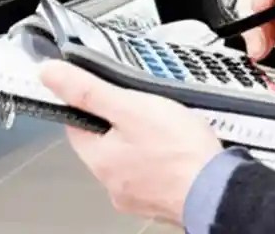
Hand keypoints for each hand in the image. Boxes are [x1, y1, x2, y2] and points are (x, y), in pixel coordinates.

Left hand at [39, 61, 222, 225]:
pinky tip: (179, 150)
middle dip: (122, 122)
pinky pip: (155, 172)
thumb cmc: (182, 154)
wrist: (225, 192)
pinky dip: (164, 160)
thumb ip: (88, 90)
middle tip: (146, 110)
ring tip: (167, 128)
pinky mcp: (164, 199)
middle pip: (104, 141)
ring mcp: (139, 195)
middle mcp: (113, 183)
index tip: (106, 93)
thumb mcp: (129, 107)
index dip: (90, 102)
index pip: (76, 124)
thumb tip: (50, 74)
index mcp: (99, 160)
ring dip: (145, 141)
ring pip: (131, 157)